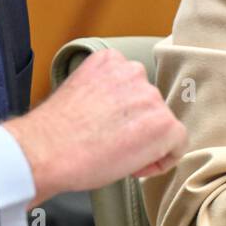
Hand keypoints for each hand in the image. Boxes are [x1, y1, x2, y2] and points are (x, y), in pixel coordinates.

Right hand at [3, 49, 186, 204]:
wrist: (48, 151)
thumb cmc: (55, 131)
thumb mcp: (80, 90)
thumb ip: (104, 92)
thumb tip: (115, 112)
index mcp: (111, 60)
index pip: (133, 86)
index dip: (125, 115)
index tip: (111, 130)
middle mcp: (134, 71)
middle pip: (149, 105)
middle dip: (136, 126)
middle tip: (113, 146)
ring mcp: (150, 96)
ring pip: (164, 123)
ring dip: (149, 141)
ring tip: (119, 155)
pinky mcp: (163, 123)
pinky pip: (177, 142)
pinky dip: (163, 159)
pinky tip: (136, 165)